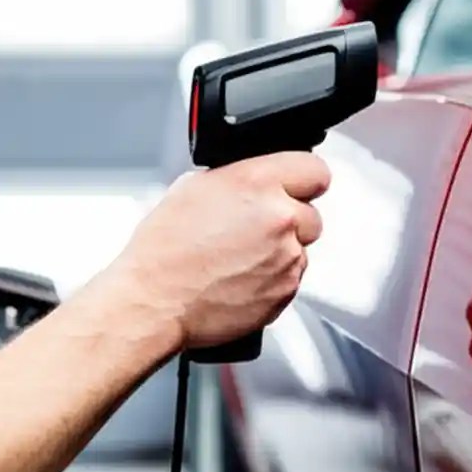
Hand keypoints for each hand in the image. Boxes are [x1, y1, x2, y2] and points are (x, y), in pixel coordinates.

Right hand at [107, 152, 329, 351]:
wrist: (156, 302)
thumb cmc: (165, 250)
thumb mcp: (194, 188)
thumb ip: (240, 179)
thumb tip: (258, 181)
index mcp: (257, 182)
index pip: (315, 170)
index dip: (304, 181)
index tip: (298, 189)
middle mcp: (279, 216)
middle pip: (311, 213)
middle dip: (289, 221)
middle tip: (255, 231)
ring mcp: (287, 255)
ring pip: (302, 248)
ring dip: (281, 251)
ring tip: (240, 259)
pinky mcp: (287, 289)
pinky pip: (292, 277)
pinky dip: (274, 278)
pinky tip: (242, 278)